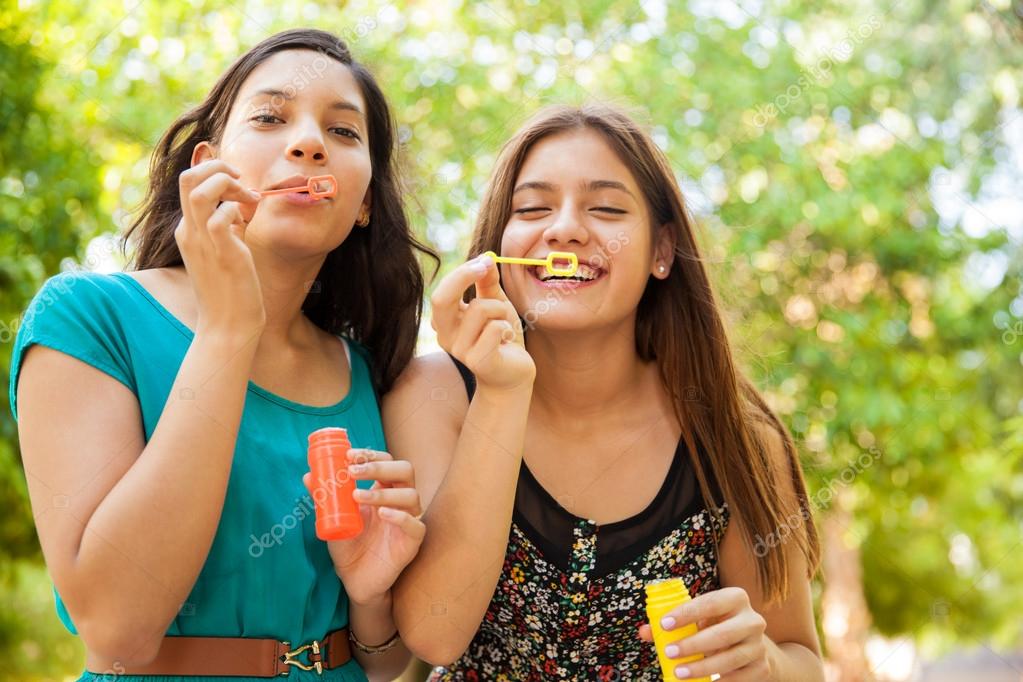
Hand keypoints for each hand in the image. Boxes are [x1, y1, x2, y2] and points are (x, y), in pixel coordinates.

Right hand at [175, 159, 264, 335]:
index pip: (190, 182)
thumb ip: (229, 224)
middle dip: (218, 166)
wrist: (228, 327)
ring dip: (227, 183)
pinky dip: (236, 210)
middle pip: (188, 176)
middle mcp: (189, 231)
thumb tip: (243, 201)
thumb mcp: (226, 249)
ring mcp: (202, 242)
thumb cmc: (231, 290)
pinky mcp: (221, 253)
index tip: (242, 188)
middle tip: (242, 180)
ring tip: (247, 198)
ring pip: (198, 190)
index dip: (217, 174)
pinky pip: (220, 216)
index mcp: (188, 229)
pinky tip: (247, 224)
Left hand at [302, 449, 424, 604]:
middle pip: (405, 471)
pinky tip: (383, 514)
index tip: (350, 455)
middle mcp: (399, 501)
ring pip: (411, 495)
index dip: (371, 455)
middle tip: (354, 472)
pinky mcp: (412, 542)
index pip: (387, 462)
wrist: (354, 580)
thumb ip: (325, 497)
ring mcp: (408, 520)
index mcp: (384, 489)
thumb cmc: (348, 546)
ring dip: (383, 492)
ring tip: (358, 497)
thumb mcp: (333, 518)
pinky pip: (415, 525)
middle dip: (380, 466)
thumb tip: (308, 475)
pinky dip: (400, 516)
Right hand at [430, 254, 534, 391]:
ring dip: (501, 310)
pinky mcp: (477, 361)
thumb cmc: (501, 337)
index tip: (485, 261)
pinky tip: (506, 340)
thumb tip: (486, 258)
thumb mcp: (496, 304)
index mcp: (446, 320)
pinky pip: (495, 328)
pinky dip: (507, 328)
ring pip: (480, 309)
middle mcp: (446, 335)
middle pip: (442, 299)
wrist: (513, 373)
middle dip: (464, 276)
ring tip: (504, 326)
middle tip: (485, 267)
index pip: (443, 290)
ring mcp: (459, 350)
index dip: (462, 272)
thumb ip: (488, 283)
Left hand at [638, 587, 770, 679]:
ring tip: (679, 672)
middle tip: (669, 652)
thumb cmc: (716, 626)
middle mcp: (752, 620)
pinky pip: (739, 678)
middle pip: (722, 634)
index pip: (709, 603)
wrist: (752, 645)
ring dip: (702, 667)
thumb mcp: (699, 619)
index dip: (686, 613)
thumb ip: (672, 623)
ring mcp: (759, 645)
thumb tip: (644, 631)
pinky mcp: (762, 667)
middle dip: (693, 644)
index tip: (664, 625)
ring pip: (730, 658)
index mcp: (735, 598)